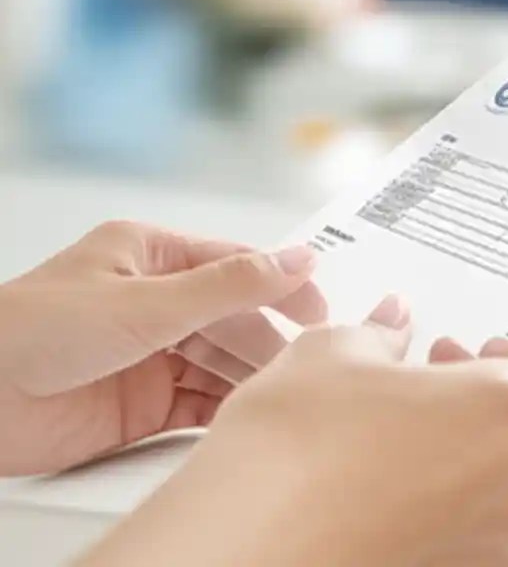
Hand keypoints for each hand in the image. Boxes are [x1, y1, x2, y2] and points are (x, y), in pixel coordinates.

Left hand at [0, 221, 325, 475]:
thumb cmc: (29, 331)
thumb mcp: (146, 301)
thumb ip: (230, 285)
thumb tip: (297, 258)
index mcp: (149, 255)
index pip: (235, 264)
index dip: (281, 284)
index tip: (319, 309)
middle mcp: (152, 300)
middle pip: (234, 317)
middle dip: (267, 338)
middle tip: (303, 360)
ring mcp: (149, 352)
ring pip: (221, 361)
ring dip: (250, 375)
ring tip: (279, 389)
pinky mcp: (142, 402)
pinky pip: (200, 402)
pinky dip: (226, 407)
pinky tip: (247, 412)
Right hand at [81, 311, 507, 566]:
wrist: (239, 549)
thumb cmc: (289, 459)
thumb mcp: (332, 355)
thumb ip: (380, 335)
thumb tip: (390, 327)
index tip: (481, 355)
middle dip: (475, 407)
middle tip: (417, 390)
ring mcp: (493, 547)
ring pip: (493, 493)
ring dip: (454, 463)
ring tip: (380, 447)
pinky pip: (463, 537)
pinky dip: (434, 515)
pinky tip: (373, 499)